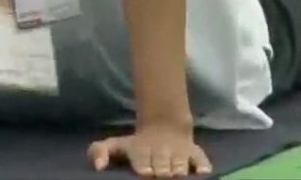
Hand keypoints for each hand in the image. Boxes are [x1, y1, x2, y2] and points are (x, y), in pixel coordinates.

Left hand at [88, 124, 211, 176]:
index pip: (143, 161)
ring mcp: (179, 153)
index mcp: (141, 151)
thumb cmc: (137, 145)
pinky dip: (202, 165)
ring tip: (177, 173)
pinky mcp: (195, 153)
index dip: (144, 166)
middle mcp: (162, 152)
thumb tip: (98, 167)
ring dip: (179, 169)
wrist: (164, 126)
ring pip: (181, 165)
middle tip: (162, 174)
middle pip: (163, 166)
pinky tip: (201, 172)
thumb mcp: (115, 145)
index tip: (145, 172)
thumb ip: (99, 151)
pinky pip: (201, 160)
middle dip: (162, 171)